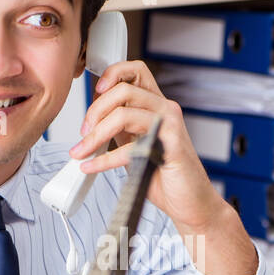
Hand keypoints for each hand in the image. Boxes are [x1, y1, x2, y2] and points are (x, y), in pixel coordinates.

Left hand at [71, 60, 228, 234]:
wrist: (190, 202)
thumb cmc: (166, 176)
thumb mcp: (136, 144)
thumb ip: (120, 129)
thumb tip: (91, 123)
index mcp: (157, 105)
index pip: (135, 71)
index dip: (111, 75)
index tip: (94, 93)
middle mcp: (165, 109)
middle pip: (123, 90)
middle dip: (95, 111)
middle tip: (83, 132)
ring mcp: (170, 126)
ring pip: (123, 114)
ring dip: (95, 135)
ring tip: (83, 151)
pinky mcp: (170, 147)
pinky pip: (129, 147)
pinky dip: (103, 159)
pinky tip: (92, 167)